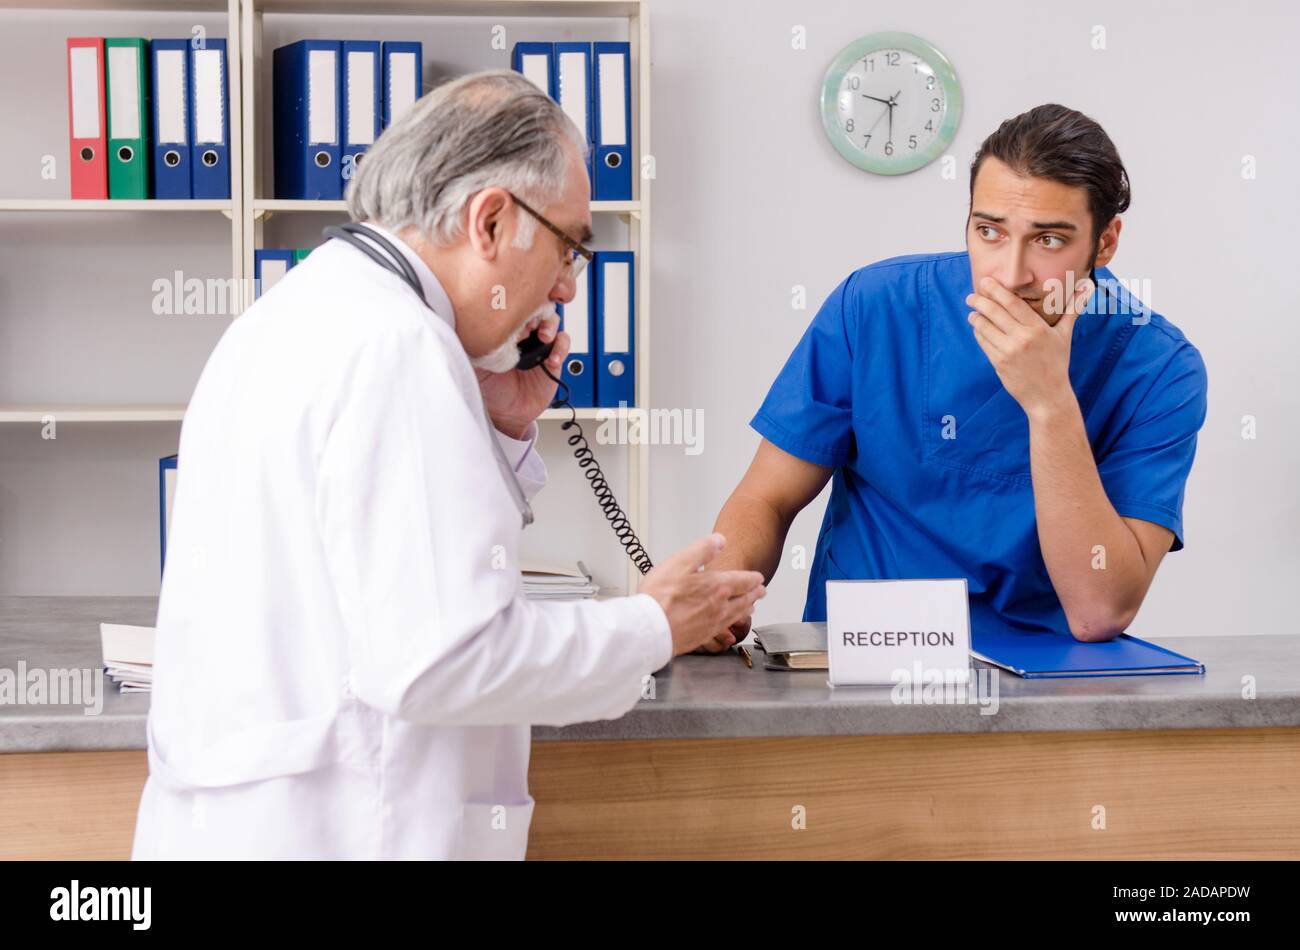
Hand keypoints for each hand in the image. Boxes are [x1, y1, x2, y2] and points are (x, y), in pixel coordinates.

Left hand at [475, 311, 569, 438]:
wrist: (504, 415)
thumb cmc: (488, 390)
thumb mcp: (473, 362)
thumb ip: (471, 343)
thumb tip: (459, 322)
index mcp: (503, 329)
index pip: (513, 306)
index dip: (515, 305)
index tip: (510, 313)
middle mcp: (522, 334)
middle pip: (535, 307)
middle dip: (535, 310)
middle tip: (528, 322)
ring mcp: (538, 345)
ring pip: (552, 321)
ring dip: (550, 325)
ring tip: (543, 336)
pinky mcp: (553, 360)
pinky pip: (563, 344)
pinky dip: (560, 347)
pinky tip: (551, 359)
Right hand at [639, 534, 765, 656]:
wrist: (649, 628)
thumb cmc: (659, 597)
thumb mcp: (679, 562)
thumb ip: (702, 550)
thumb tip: (719, 540)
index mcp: (716, 586)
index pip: (743, 581)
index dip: (752, 578)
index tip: (758, 577)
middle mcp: (719, 606)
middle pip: (744, 599)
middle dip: (754, 594)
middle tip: (761, 591)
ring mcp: (712, 623)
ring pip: (736, 615)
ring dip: (746, 608)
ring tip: (751, 607)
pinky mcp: (703, 636)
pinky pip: (725, 629)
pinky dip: (732, 624)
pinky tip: (729, 626)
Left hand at [965, 275, 1091, 418]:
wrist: (1047, 396)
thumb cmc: (1057, 363)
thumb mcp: (1065, 334)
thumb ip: (1073, 309)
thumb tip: (1089, 286)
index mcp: (1038, 328)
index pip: (1013, 303)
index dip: (997, 291)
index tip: (986, 281)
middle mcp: (1022, 338)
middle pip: (995, 312)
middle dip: (980, 302)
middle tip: (971, 296)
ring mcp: (1008, 351)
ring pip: (985, 328)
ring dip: (976, 318)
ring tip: (973, 312)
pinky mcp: (998, 363)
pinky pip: (983, 342)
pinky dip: (978, 333)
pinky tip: (978, 328)